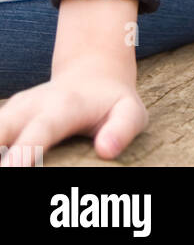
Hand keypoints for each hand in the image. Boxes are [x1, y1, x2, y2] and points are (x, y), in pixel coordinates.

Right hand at [0, 58, 147, 165]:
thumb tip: (106, 150)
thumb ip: (122, 129)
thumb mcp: (130, 111)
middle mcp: (34, 105)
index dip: (25, 150)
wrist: (93, 74)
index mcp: (66, 106)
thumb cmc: (112, 103)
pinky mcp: (6, 117)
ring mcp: (16, 109)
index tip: (10, 170)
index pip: (43, 129)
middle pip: (4, 127)